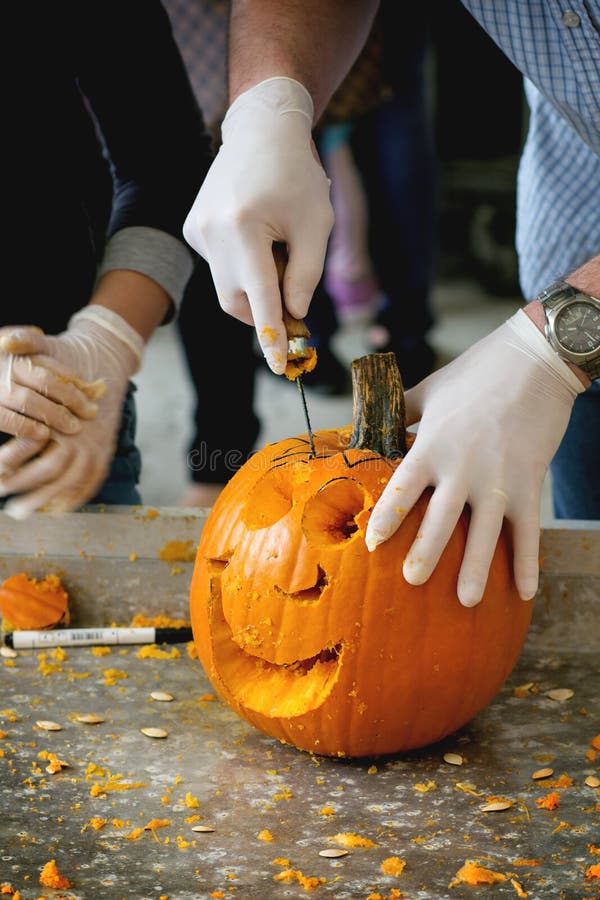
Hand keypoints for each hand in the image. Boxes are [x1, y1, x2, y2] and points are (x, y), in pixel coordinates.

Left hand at [0, 306, 142, 518]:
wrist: (107, 361)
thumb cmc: (69, 359)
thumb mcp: (47, 348)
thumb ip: (25, 342)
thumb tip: (4, 341)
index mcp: (65, 413)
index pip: (35, 441)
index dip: (12, 458)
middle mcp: (82, 435)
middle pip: (51, 469)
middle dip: (23, 484)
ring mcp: (95, 447)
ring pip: (69, 483)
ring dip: (42, 500)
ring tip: (18, 512)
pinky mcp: (103, 454)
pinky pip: (89, 484)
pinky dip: (71, 500)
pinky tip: (52, 510)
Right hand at [183, 77, 333, 373]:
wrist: (261, 130)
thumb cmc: (297, 176)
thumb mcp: (316, 226)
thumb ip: (306, 276)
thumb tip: (292, 315)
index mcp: (245, 229)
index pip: (261, 299)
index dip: (271, 338)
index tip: (279, 368)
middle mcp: (213, 233)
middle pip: (240, 301)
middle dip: (266, 309)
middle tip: (294, 296)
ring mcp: (197, 231)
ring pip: (228, 288)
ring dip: (255, 285)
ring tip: (275, 248)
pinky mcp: (193, 229)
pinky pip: (220, 266)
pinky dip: (242, 266)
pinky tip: (254, 230)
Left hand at [365, 310, 584, 606]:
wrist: (534, 361)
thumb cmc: (476, 372)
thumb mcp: (430, 389)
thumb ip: (401, 411)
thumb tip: (372, 424)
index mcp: (432, 445)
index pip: (402, 489)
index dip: (387, 519)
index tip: (372, 545)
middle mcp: (462, 468)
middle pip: (439, 520)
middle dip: (426, 553)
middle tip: (411, 581)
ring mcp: (498, 479)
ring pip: (485, 534)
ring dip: (476, 570)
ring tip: (466, 601)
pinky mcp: (530, 483)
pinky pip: (528, 531)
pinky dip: (528, 562)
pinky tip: (526, 593)